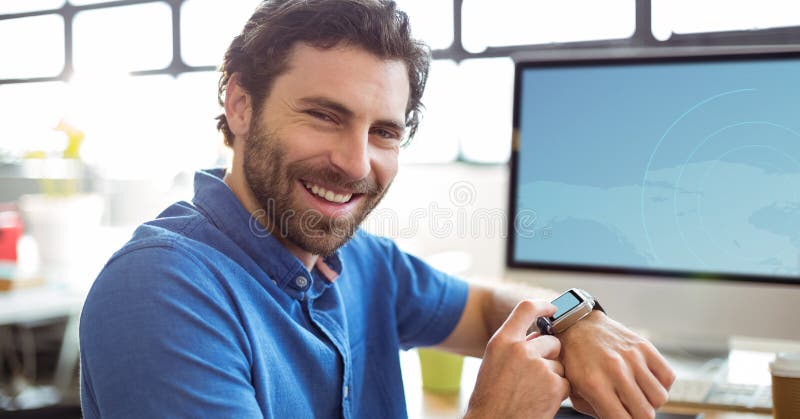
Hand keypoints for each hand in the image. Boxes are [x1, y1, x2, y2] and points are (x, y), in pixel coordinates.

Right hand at [465, 300, 568, 418]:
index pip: (526, 308)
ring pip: (559, 364)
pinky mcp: (554, 385)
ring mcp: (539, 367)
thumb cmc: (490, 396)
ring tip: (532, 391)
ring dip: (552, 376)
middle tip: (533, 374)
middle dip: (549, 355)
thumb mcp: (494, 362)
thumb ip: (514, 345)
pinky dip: (557, 392)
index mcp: (503, 341)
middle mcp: (521, 350)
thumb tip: (538, 337)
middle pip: (552, 341)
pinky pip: (565, 382)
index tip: (552, 308)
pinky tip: (539, 400)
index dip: (543, 305)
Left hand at [560, 311, 675, 418]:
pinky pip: (668, 377)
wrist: (577, 325)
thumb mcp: (574, 390)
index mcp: (595, 385)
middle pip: (646, 413)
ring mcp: (633, 357)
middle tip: (629, 408)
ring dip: (650, 401)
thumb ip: (596, 410)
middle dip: (638, 416)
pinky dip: (660, 384)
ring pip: (660, 398)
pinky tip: (645, 380)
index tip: (623, 418)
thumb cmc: (575, 361)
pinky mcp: (644, 346)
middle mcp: (616, 370)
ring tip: (637, 393)